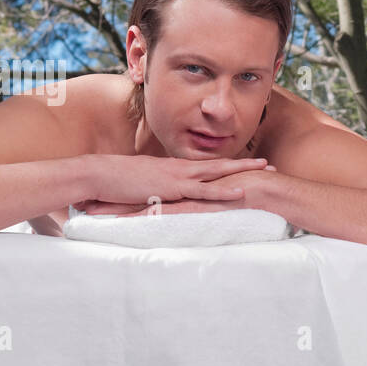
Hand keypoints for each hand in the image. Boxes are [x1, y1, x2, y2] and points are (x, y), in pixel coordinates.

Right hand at [77, 162, 276, 215]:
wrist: (97, 175)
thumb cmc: (113, 183)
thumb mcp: (139, 187)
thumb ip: (154, 193)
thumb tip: (162, 201)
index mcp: (173, 168)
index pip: (207, 166)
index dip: (228, 166)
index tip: (247, 166)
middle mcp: (180, 168)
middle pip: (220, 164)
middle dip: (245, 164)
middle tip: (269, 164)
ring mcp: (177, 176)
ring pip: (218, 172)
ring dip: (243, 170)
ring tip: (266, 170)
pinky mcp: (172, 188)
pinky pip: (203, 190)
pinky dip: (223, 191)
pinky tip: (241, 192)